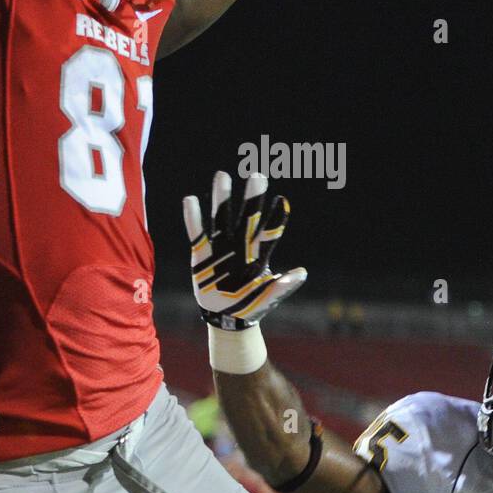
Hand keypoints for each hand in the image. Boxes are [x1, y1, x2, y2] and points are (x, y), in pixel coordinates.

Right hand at [183, 171, 305, 328]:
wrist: (227, 316)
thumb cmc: (252, 304)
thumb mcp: (268, 298)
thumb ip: (282, 286)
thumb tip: (302, 273)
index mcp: (259, 254)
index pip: (270, 233)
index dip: (276, 218)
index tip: (282, 201)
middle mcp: (241, 245)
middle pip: (247, 218)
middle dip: (252, 199)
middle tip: (257, 177)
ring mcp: (221, 247)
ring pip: (222, 218)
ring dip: (222, 199)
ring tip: (222, 176)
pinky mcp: (201, 254)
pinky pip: (197, 234)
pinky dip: (193, 218)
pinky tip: (190, 200)